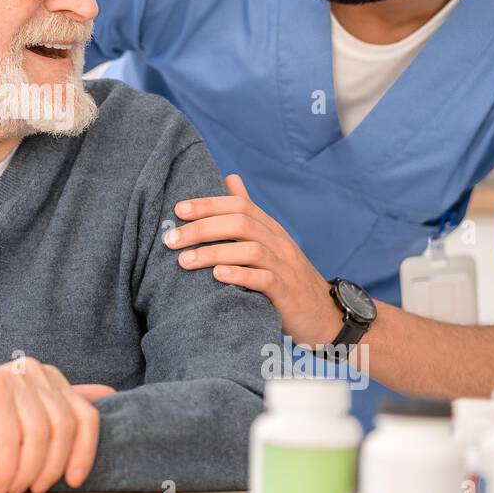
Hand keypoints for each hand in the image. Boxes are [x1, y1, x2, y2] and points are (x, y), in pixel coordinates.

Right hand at [0, 361, 113, 492]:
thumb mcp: (25, 414)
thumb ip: (61, 404)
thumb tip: (108, 394)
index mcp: (50, 377)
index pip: (85, 417)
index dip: (85, 453)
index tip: (73, 482)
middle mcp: (35, 371)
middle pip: (66, 427)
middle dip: (54, 467)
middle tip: (36, 491)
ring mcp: (13, 376)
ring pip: (40, 434)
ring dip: (29, 472)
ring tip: (14, 490)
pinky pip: (12, 436)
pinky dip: (8, 466)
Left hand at [166, 173, 340, 346]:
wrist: (323, 315)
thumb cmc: (285, 276)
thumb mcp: (268, 241)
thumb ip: (247, 212)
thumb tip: (230, 177)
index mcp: (270, 228)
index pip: (239, 205)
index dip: (208, 205)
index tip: (178, 211)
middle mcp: (279, 242)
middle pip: (241, 223)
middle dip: (202, 228)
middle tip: (171, 240)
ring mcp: (285, 266)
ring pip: (250, 249)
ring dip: (213, 252)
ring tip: (184, 260)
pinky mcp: (288, 292)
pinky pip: (265, 279)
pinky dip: (239, 275)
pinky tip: (217, 276)